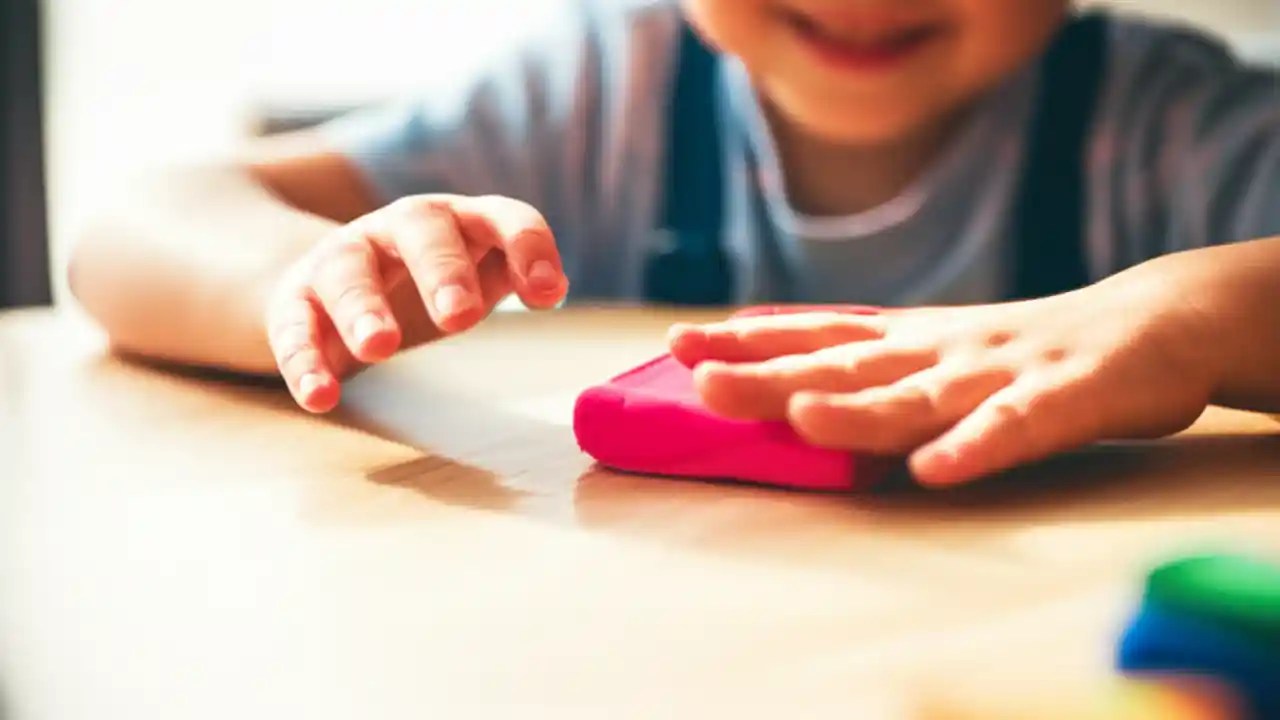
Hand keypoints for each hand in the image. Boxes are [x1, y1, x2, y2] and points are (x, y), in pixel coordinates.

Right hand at [265, 194, 566, 411]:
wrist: (328, 279)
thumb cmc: (428, 279)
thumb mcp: (478, 273)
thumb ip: (514, 276)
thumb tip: (552, 291)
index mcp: (459, 220)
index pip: (502, 216)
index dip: (528, 248)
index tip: (548, 294)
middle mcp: (400, 227)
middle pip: (423, 230)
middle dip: (443, 270)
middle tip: (459, 317)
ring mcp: (344, 257)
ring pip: (348, 270)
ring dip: (363, 307)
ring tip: (379, 348)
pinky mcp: (296, 299)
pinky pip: (295, 323)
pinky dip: (304, 359)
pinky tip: (320, 397)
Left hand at [668, 272, 1218, 486]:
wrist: (1154, 322)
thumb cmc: (1027, 349)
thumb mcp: (939, 351)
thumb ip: (873, 368)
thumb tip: (786, 389)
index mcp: (908, 341)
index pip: (816, 337)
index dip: (748, 340)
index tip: (677, 343)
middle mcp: (939, 352)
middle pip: (845, 369)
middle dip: (771, 375)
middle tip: (701, 378)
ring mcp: (999, 373)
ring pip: (919, 397)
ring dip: (858, 411)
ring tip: (798, 420)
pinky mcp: (1065, 399)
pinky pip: (1015, 430)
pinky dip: (976, 447)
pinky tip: (936, 471)